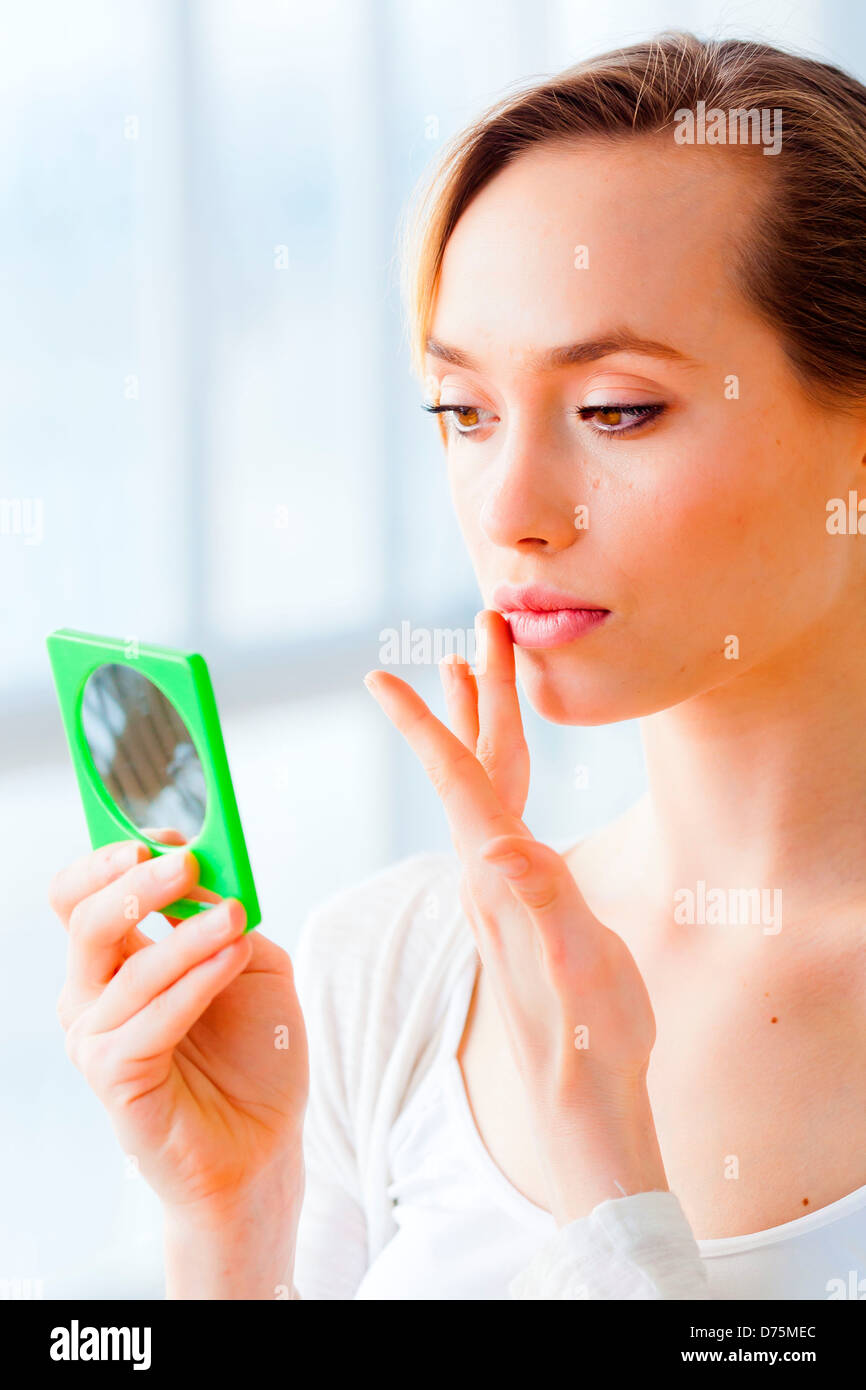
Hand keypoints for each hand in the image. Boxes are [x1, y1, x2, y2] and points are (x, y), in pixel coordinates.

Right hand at [49, 835, 307, 1226]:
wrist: (266, 1139)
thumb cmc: (252, 1050)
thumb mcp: (251, 959)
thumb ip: (224, 911)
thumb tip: (203, 861)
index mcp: (116, 959)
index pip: (82, 894)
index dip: (112, 857)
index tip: (167, 835)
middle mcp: (94, 994)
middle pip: (86, 920)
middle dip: (136, 883)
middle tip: (186, 862)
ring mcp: (98, 1039)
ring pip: (126, 968)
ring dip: (186, 934)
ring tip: (236, 915)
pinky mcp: (116, 1080)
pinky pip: (149, 1022)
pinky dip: (194, 982)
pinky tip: (233, 955)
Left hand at [364, 610, 667, 1222]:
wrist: (583, 1099)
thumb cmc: (590, 1041)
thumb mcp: (577, 969)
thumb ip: (543, 907)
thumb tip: (501, 847)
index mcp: (498, 877)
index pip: (457, 783)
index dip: (423, 725)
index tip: (379, 678)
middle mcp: (491, 875)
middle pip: (476, 766)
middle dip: (473, 693)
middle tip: (479, 626)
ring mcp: (504, 888)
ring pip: (487, 786)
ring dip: (483, 724)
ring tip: (471, 672)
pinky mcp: (522, 903)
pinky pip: (504, 814)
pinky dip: (500, 770)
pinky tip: (500, 768)